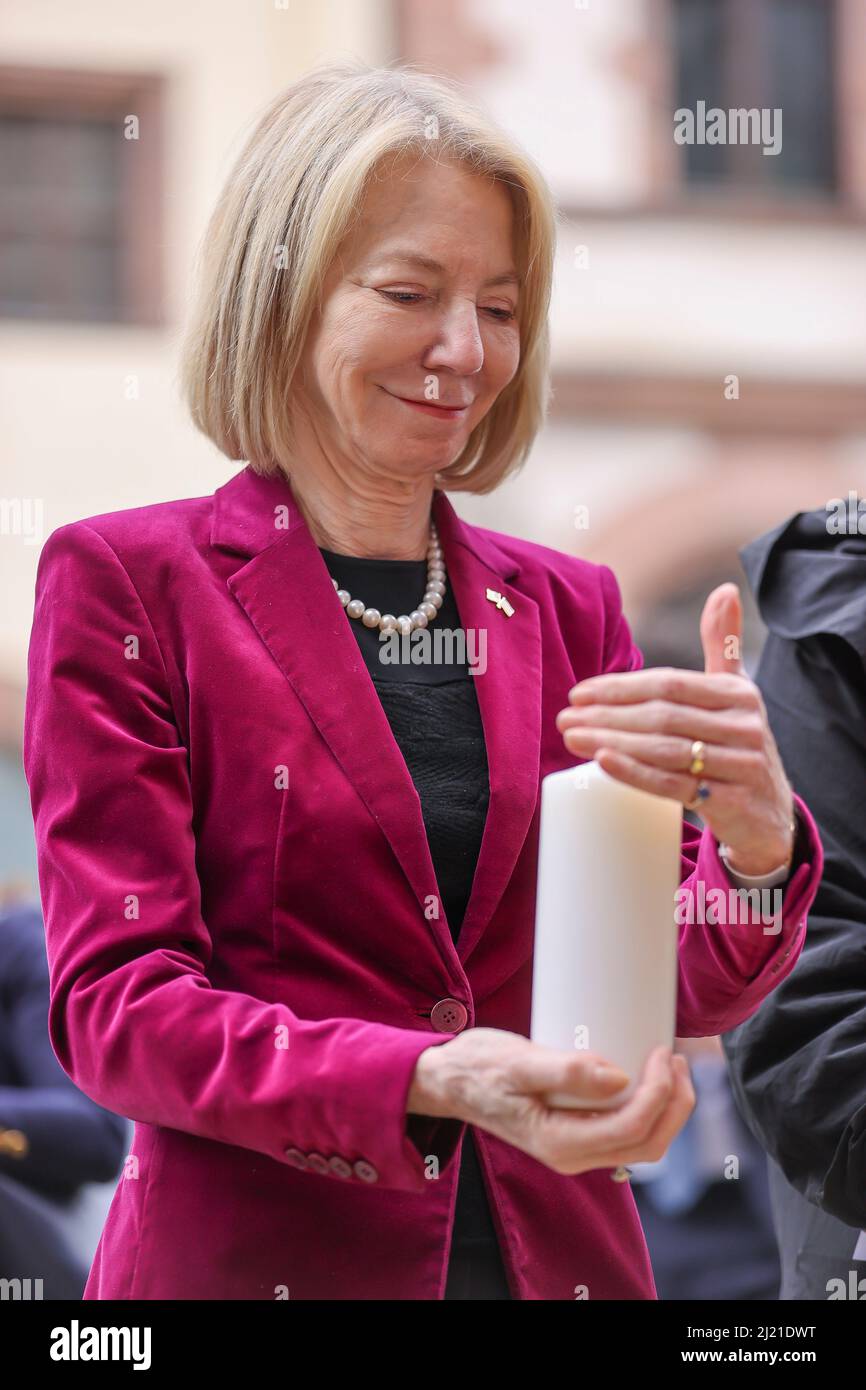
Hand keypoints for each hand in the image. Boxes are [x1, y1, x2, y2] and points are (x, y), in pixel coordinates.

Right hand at [408, 1029, 693, 1176]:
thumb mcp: (519, 1062)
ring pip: (643, 1142)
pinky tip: (647, 1076)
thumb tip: (618, 1077)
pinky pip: (627, 1131)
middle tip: (675, 1058)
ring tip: (670, 1064)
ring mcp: (577, 1146)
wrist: (451, 1080)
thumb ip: (567, 1071)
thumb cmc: (479, 1068)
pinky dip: (649, 1107)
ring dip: (667, 1108)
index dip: (658, 1092)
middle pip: (647, 1144)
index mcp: (560, 1144)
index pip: (631, 1128)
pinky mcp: (578, 1131)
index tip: (660, 1051)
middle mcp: (573, 1155)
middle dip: (674, 1104)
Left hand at [555, 583, 795, 875]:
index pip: (669, 683)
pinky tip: (603, 762)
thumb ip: (723, 645)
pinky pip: (675, 786)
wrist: (769, 815)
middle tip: (564, 718)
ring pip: (665, 750)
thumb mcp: (736, 693)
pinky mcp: (732, 802)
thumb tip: (725, 589)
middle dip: (607, 715)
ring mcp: (741, 766)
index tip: (578, 692)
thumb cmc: (737, 745)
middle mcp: (745, 727)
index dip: (620, 687)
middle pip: (662, 716)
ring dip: (612, 742)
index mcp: (739, 695)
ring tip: (572, 739)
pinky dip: (635, 773)